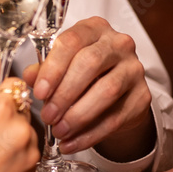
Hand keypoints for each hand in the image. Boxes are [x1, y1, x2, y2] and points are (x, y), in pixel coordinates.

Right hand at [0, 73, 38, 171]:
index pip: (12, 83)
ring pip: (25, 131)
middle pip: (20, 109)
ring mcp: (29, 153)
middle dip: (5, 115)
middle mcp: (20, 130)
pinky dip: (15, 156)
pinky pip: (27, 153)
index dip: (1, 90)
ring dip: (12, 136)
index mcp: (0, 111)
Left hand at [23, 16, 153, 157]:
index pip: (71, 42)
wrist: (117, 91)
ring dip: (78, 116)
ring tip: (58, 131)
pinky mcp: (142, 96)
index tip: (39, 92)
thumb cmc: (83, 72)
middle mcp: (118, 43)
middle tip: (47, 115)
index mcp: (93, 28)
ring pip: (106, 91)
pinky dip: (91, 134)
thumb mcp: (62, 64)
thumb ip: (45, 69)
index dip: (53, 68)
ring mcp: (134, 69)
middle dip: (65, 94)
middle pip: (90, 64)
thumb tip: (29, 77)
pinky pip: (116, 117)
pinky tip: (72, 143)